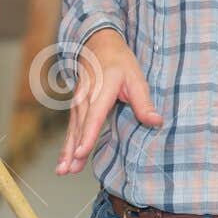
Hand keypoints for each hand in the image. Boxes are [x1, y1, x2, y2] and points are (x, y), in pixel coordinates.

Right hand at [56, 28, 163, 174]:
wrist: (97, 46)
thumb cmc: (119, 62)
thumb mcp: (136, 77)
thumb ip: (143, 102)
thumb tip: (155, 122)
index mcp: (102, 89)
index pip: (94, 115)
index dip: (87, 135)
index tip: (81, 152)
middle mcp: (86, 97)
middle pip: (79, 127)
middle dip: (72, 149)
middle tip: (67, 170)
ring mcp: (78, 102)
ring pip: (72, 130)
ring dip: (66, 151)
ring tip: (62, 171)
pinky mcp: (77, 107)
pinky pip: (72, 128)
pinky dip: (67, 145)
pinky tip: (65, 161)